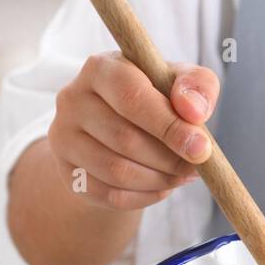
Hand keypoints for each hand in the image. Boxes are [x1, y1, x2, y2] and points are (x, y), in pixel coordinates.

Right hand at [47, 53, 218, 210]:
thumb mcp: (181, 82)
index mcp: (101, 68)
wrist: (119, 128)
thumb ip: (197, 85)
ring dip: (159, 180)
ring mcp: (63, 136)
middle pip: (125, 138)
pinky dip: (144, 196)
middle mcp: (72, 98)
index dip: (169, 126)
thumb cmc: (155, 98)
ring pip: (117, 171)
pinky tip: (162, 186)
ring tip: (181, 175)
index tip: (201, 149)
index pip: (133, 97)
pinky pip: (109, 195)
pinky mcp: (67, 171)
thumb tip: (194, 111)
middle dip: (169, 159)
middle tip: (196, 167)